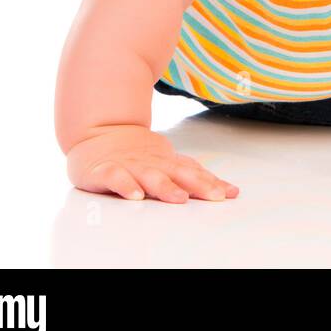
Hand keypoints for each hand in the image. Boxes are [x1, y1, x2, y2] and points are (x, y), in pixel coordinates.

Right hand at [66, 125, 239, 202]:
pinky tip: (136, 196)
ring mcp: (131, 166)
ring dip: (166, 187)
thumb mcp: (169, 163)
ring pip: (150, 176)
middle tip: (216, 197)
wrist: (100, 132)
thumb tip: (230, 190)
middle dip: (199, 185)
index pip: (193, 172)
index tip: (230, 194)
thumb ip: (195, 177)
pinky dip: (126, 186)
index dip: (212, 182)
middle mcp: (153, 163)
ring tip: (180, 198)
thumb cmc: (140, 154)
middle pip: (178, 173)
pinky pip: (116, 178)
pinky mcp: (106, 171)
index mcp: (168, 162)